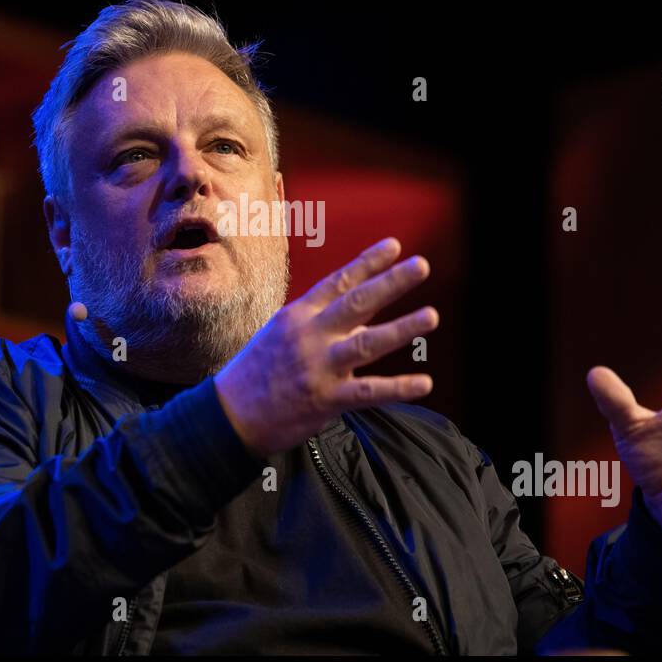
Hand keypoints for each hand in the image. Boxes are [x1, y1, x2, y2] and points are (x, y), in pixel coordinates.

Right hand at [214, 237, 438, 457]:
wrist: (230, 415)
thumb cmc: (257, 372)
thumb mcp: (280, 334)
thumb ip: (318, 322)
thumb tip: (358, 315)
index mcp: (299, 315)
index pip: (339, 282)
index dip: (369, 263)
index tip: (395, 246)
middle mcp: (310, 335)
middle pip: (357, 303)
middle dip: (392, 283)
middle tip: (421, 266)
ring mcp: (318, 367)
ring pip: (367, 343)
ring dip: (402, 328)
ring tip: (431, 315)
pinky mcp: (325, 399)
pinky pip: (368, 392)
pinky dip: (398, 388)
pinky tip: (424, 382)